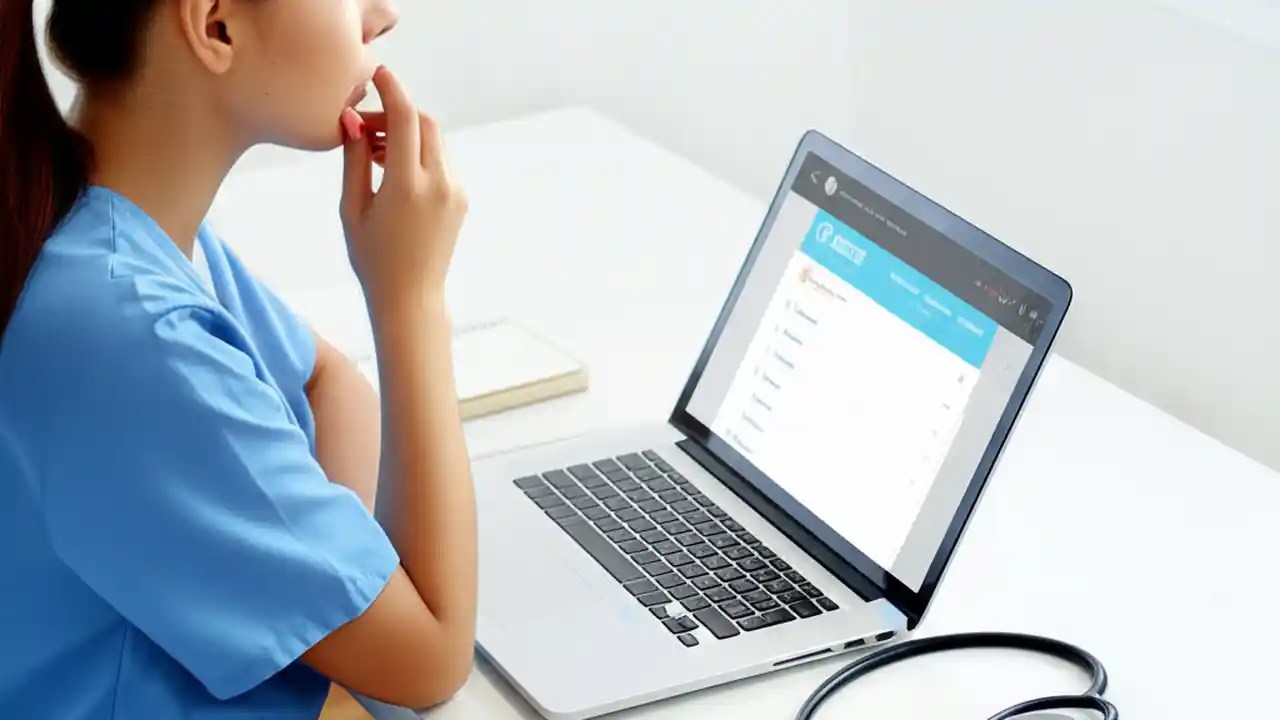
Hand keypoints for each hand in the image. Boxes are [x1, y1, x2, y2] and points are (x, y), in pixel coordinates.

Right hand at [339, 66, 466, 307]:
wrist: (411, 296)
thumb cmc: (372, 257)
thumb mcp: (353, 207)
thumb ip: (354, 159)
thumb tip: (351, 119)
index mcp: (408, 185)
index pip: (405, 118)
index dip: (391, 89)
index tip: (377, 74)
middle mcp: (439, 183)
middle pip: (425, 123)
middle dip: (396, 114)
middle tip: (364, 128)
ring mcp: (455, 191)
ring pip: (434, 142)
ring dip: (407, 136)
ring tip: (373, 154)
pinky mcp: (461, 199)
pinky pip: (441, 162)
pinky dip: (419, 155)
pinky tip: (393, 173)